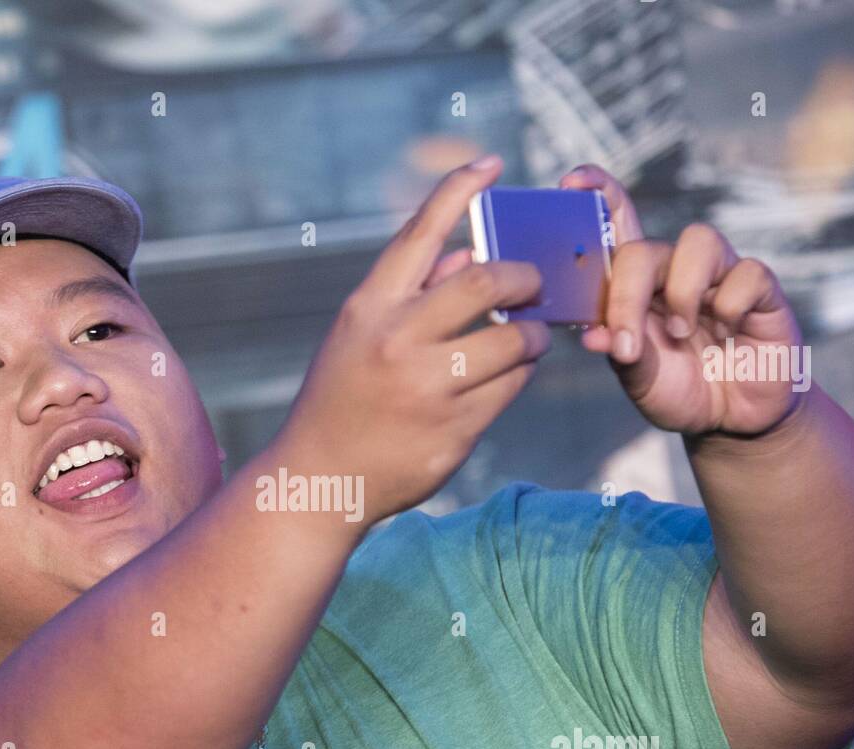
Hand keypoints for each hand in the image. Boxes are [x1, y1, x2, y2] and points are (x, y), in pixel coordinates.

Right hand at [277, 154, 549, 525]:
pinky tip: (509, 374)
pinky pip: (511, 388)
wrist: (320, 480)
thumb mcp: (357, 337)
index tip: (492, 163)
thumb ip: (411, 295)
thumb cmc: (342, 397)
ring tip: (527, 336)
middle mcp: (397, 343)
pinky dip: (519, 375)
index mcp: (369, 309)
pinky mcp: (454, 432)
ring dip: (531, 333)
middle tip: (533, 282)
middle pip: (486, 281)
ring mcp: (427, 390)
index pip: (419, 234)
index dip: (459, 190)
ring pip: (513, 340)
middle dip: (523, 276)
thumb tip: (470, 253)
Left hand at [560, 164, 804, 436]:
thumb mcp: (640, 379)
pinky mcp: (761, 290)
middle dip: (627, 295)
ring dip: (682, 292)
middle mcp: (674, 271)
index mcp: (638, 285)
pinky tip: (729, 335)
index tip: (570, 181)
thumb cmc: (682, 389)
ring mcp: (718, 276)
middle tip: (628, 346)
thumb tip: (593, 336)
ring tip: (682, 333)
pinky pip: (747, 273)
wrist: (732, 419)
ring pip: (698, 242)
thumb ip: (619, 352)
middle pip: (643, 248)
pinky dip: (732, 306)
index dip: (597, 194)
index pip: (617, 225)